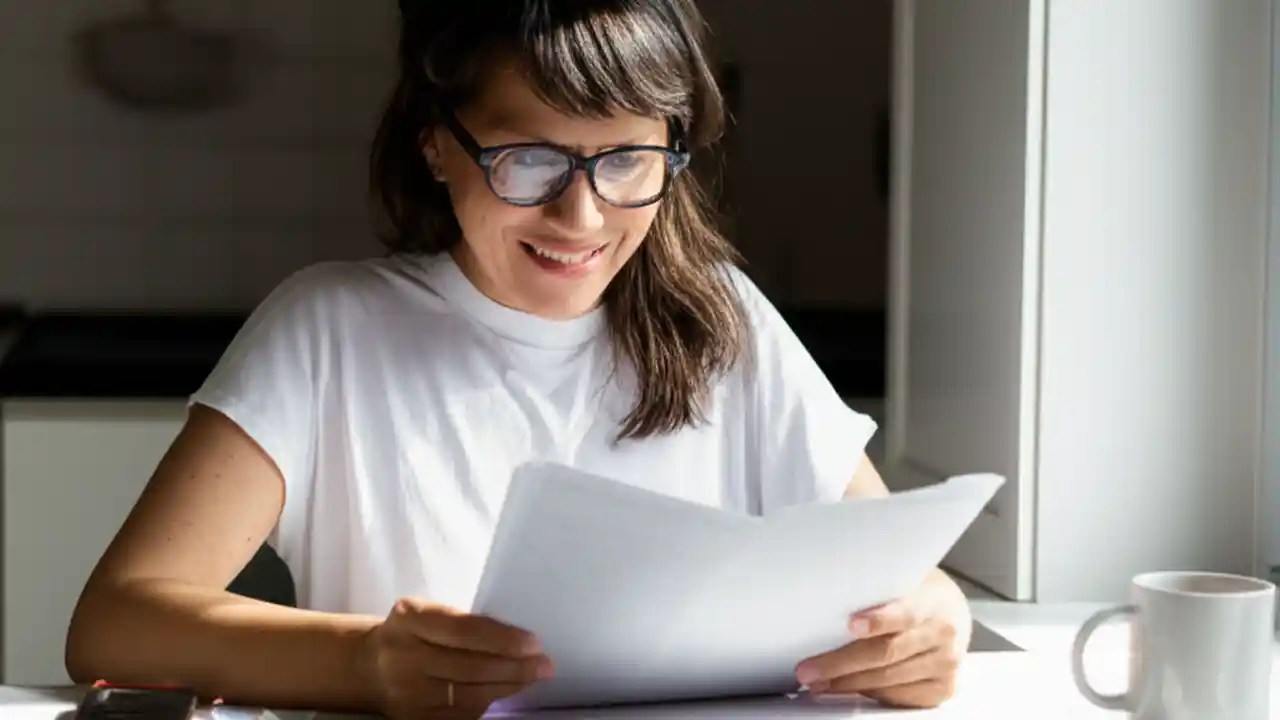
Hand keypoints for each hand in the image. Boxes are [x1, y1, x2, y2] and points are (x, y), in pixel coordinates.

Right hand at [358, 597, 554, 718]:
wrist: (368, 666)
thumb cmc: (412, 631)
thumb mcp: (427, 612)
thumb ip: (463, 621)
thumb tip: (517, 638)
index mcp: (409, 619)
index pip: (463, 630)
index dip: (501, 639)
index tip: (533, 642)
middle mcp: (403, 657)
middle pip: (470, 666)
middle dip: (514, 667)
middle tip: (544, 664)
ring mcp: (407, 693)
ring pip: (469, 695)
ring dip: (508, 687)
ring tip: (532, 676)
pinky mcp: (413, 719)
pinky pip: (461, 715)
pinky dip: (488, 702)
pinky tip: (506, 691)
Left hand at [794, 579, 968, 708]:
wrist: (954, 614)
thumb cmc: (918, 595)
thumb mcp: (904, 579)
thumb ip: (877, 588)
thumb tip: (825, 590)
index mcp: (933, 602)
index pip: (905, 613)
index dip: (878, 620)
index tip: (851, 625)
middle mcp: (942, 635)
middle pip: (887, 654)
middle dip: (841, 664)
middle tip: (809, 668)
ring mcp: (944, 665)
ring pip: (887, 680)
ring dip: (846, 683)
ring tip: (817, 681)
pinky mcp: (941, 688)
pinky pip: (898, 697)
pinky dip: (868, 693)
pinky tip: (846, 687)